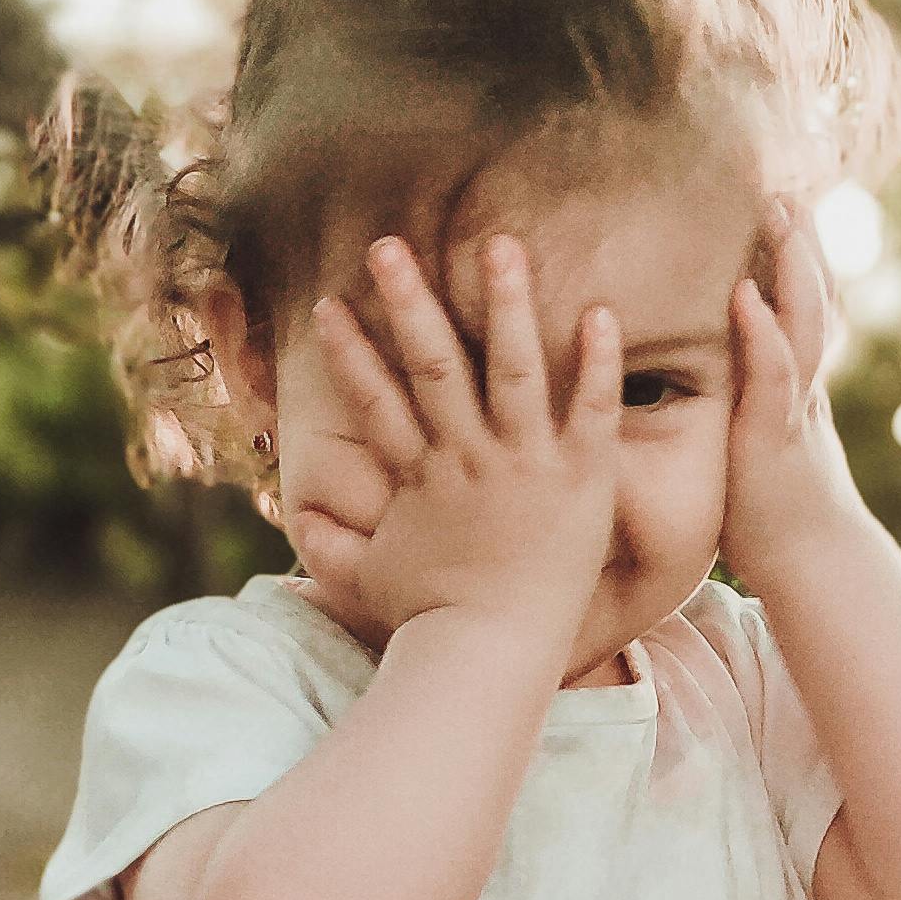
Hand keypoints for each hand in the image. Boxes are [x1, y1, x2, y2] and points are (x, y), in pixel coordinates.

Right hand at [289, 234, 621, 658]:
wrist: (489, 655)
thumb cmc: (430, 623)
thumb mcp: (369, 582)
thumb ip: (331, 550)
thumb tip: (297, 529)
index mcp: (421, 477)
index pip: (375, 400)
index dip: (349, 352)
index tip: (326, 304)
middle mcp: (468, 457)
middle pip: (433, 363)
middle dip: (409, 300)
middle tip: (388, 247)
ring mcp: (525, 464)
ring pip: (512, 367)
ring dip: (505, 303)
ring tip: (499, 244)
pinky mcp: (580, 478)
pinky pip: (590, 409)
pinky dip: (597, 363)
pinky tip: (603, 311)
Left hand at [718, 199, 864, 593]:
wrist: (808, 563)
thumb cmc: (769, 509)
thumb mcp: (755, 439)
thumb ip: (745, 401)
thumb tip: (715, 373)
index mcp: (795, 381)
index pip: (803, 304)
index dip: (798, 256)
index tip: (785, 206)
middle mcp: (803, 383)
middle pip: (814, 296)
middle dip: (804, 241)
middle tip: (787, 186)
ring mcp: (795, 407)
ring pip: (805, 322)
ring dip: (793, 266)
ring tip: (779, 213)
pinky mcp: (774, 437)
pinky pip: (773, 377)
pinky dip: (764, 333)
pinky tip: (747, 295)